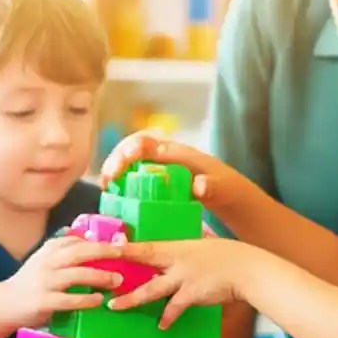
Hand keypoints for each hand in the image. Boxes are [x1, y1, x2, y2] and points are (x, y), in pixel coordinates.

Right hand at [4, 236, 123, 327]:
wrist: (6, 304)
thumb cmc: (31, 281)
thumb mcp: (45, 260)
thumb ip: (64, 249)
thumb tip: (89, 237)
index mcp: (49, 250)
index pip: (76, 240)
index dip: (99, 239)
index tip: (120, 240)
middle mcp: (48, 262)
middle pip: (79, 252)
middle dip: (103, 251)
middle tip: (123, 253)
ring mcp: (46, 282)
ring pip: (77, 275)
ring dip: (100, 276)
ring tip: (117, 280)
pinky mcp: (44, 302)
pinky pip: (69, 300)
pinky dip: (86, 300)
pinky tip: (99, 300)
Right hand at [98, 133, 252, 216]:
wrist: (230, 194)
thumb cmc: (225, 189)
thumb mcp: (222, 189)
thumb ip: (211, 187)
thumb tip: (198, 185)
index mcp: (178, 153)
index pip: (146, 143)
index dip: (128, 152)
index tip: (118, 169)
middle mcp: (166, 153)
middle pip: (133, 146)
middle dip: (116, 158)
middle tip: (108, 180)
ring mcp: (161, 163)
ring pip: (131, 156)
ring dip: (115, 167)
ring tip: (107, 186)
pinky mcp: (158, 175)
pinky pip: (134, 170)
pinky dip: (122, 177)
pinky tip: (115, 192)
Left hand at [107, 238, 260, 327]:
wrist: (247, 268)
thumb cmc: (227, 257)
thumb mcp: (204, 246)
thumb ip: (187, 250)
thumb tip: (179, 249)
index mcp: (178, 247)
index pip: (147, 245)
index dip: (126, 246)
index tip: (107, 246)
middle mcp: (177, 260)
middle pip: (143, 261)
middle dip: (120, 265)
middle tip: (99, 270)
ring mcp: (184, 277)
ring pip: (152, 289)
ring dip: (132, 299)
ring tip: (115, 307)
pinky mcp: (193, 294)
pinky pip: (175, 308)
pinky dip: (167, 317)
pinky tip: (162, 326)